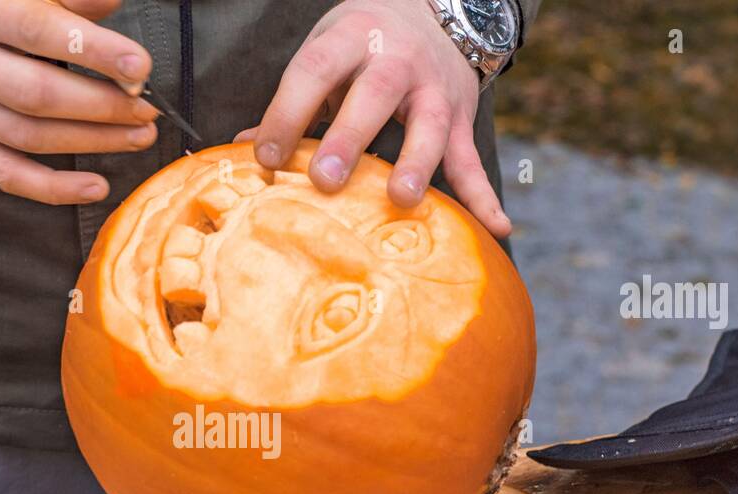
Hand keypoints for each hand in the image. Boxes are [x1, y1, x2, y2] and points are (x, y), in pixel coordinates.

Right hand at [0, 0, 158, 204]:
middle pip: (36, 93)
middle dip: (102, 107)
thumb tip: (114, 3)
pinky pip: (7, 174)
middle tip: (148, 111)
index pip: (38, 32)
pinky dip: (54, 188)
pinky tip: (97, 186)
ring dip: (92, 142)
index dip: (94, 53)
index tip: (140, 69)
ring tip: (138, 137)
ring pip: (29, 136)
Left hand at [238, 0, 510, 237]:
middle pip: (374, 95)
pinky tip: (496, 227)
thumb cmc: (360, 46)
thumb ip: (291, 104)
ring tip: (401, 200)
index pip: (313, 71)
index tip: (265, 156)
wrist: (429, 10)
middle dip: (350, 137)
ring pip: (429, 125)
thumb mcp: (323, 57)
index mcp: (350, 39)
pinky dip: (483, 195)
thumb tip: (240, 148)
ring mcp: (433, 89)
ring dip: (417, 163)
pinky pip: (472, 158)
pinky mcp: (461, 117)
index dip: (288, 113)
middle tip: (327, 181)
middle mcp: (395, 60)